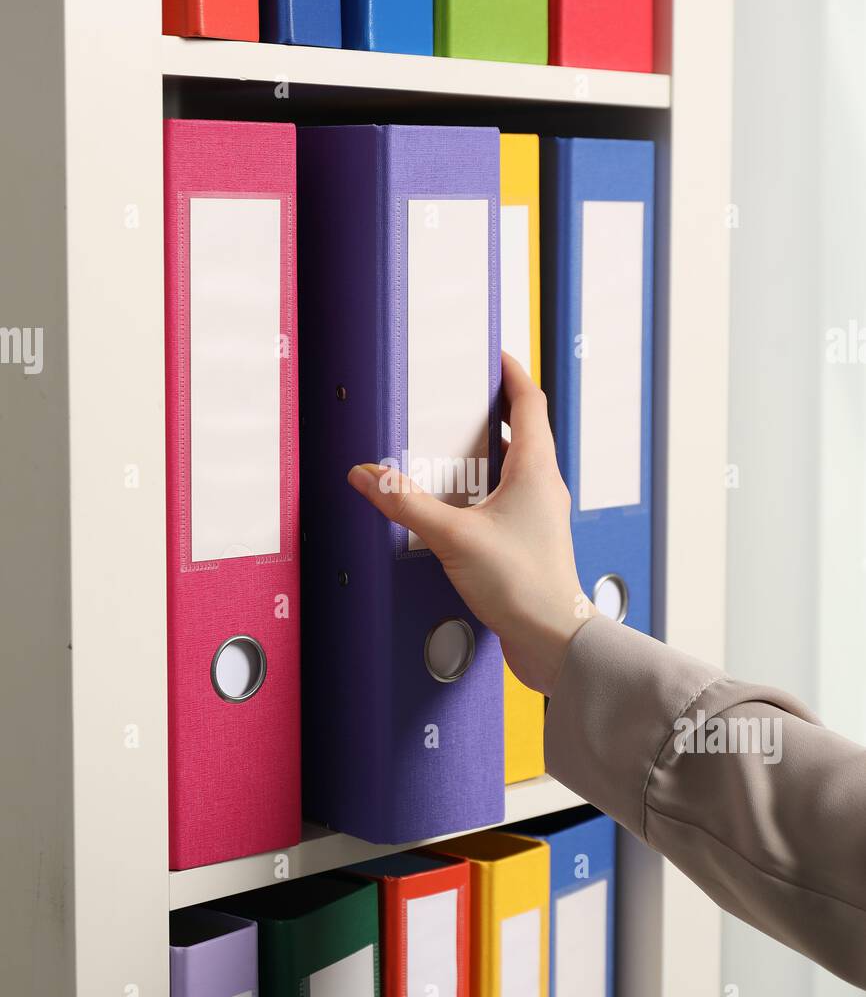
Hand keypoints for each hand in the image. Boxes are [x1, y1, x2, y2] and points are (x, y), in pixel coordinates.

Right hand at [347, 353, 594, 695]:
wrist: (554, 640)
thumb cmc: (524, 587)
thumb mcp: (453, 537)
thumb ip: (406, 504)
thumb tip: (369, 476)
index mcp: (536, 469)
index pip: (529, 402)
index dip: (512, 373)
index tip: (495, 356)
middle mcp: (545, 487)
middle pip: (524, 432)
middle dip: (493, 412)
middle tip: (462, 400)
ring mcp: (541, 515)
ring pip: (516, 469)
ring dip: (488, 454)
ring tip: (453, 450)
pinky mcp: (531, 542)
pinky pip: (508, 501)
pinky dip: (485, 490)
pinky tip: (459, 507)